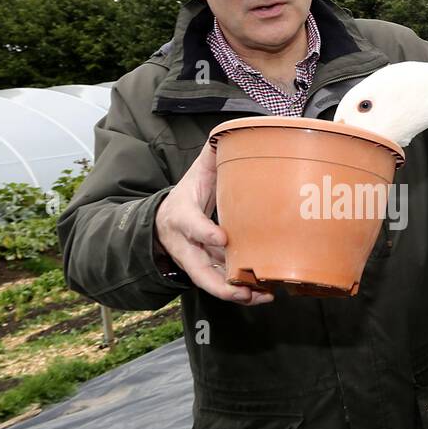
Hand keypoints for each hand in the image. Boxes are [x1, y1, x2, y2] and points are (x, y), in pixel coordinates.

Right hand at [154, 141, 273, 305]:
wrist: (163, 223)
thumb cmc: (187, 196)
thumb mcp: (196, 174)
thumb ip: (212, 156)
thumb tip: (229, 133)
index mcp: (181, 216)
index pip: (191, 224)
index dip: (205, 233)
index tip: (222, 238)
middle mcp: (184, 244)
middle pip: (198, 269)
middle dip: (220, 282)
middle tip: (244, 286)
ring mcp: (194, 261)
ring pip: (211, 283)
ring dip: (236, 293)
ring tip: (262, 295)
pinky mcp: (205, 271)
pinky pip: (221, 286)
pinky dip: (242, 294)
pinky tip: (264, 295)